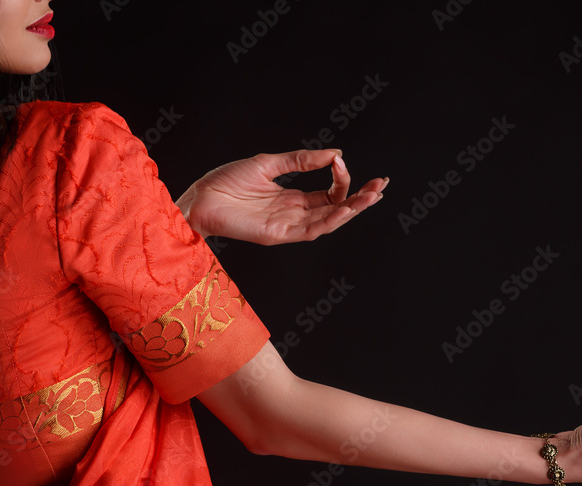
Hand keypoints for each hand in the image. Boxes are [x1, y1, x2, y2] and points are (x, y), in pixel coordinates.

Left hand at [175, 149, 387, 244]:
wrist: (199, 198)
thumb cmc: (225, 182)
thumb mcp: (268, 163)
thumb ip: (301, 161)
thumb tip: (334, 154)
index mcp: (291, 198)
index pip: (329, 194)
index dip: (341, 179)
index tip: (341, 162)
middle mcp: (294, 214)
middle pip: (336, 209)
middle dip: (361, 198)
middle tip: (382, 185)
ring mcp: (287, 226)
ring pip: (329, 222)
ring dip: (353, 210)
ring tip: (373, 196)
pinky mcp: (278, 235)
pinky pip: (311, 231)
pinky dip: (331, 220)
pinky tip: (346, 209)